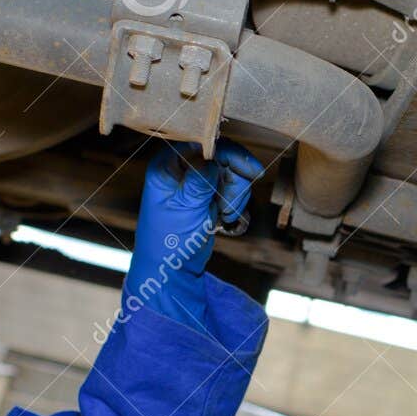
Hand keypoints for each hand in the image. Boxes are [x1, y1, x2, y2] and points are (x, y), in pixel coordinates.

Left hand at [124, 138, 263, 331]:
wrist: (171, 271)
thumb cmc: (169, 243)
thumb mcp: (185, 209)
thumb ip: (199, 180)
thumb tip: (213, 155)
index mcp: (166, 165)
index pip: (201, 143)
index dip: (228, 153)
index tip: (250, 169)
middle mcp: (181, 168)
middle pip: (222, 156)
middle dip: (234, 182)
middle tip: (229, 207)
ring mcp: (196, 181)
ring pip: (232, 173)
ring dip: (235, 195)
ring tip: (223, 216)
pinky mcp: (208, 195)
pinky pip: (233, 188)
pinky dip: (234, 203)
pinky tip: (224, 218)